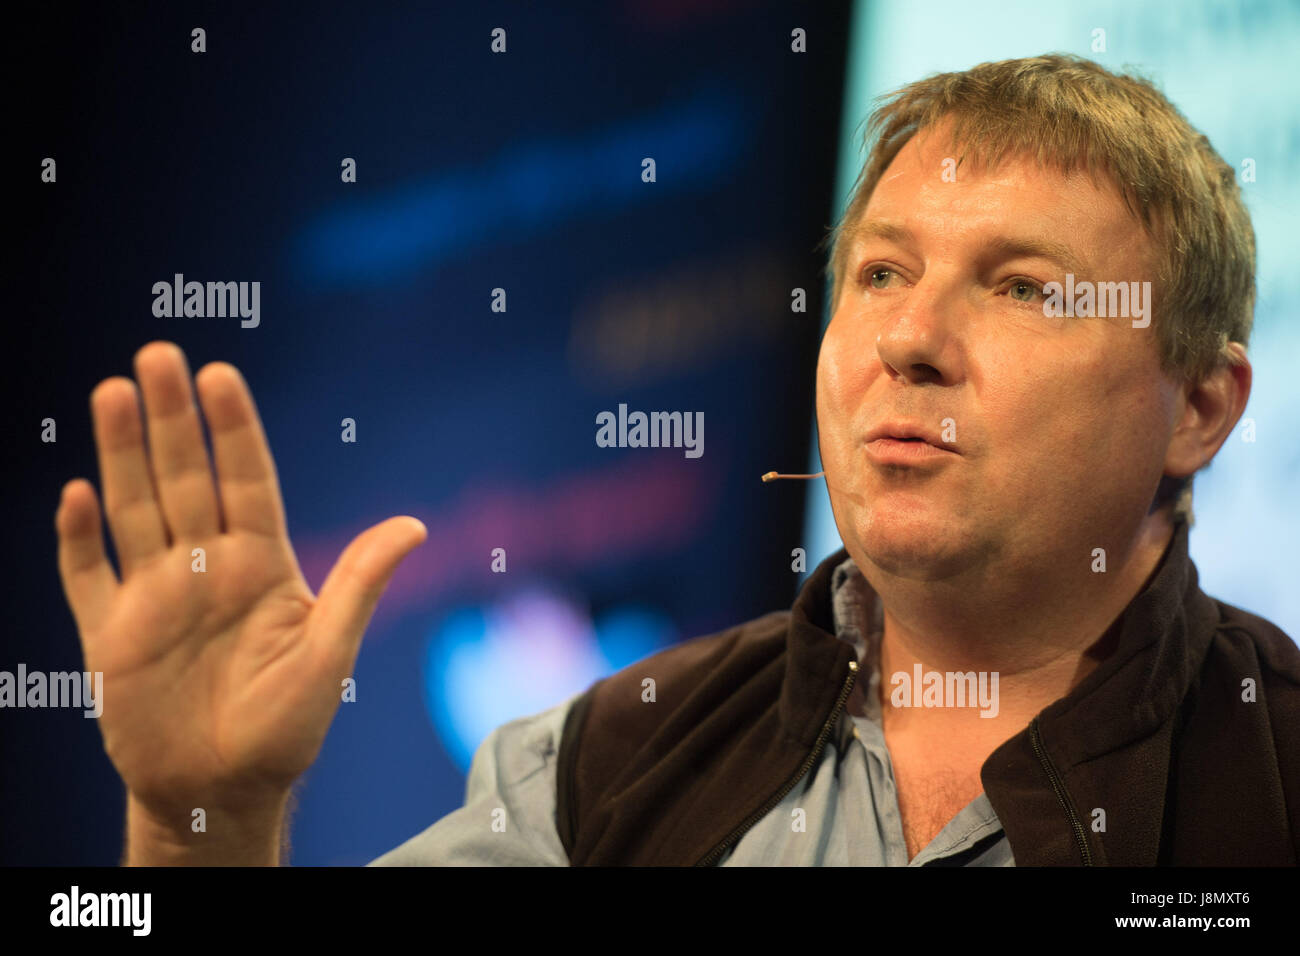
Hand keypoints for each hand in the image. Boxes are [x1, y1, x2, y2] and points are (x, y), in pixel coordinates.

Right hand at [55, 341, 425, 846]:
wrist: (221, 790)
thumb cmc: (285, 728)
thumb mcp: (328, 656)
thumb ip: (359, 586)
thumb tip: (413, 524)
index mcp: (260, 564)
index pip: (246, 480)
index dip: (232, 429)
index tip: (219, 374)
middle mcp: (205, 566)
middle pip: (184, 478)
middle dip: (171, 418)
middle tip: (156, 354)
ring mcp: (154, 595)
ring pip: (133, 508)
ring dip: (121, 454)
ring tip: (112, 393)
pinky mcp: (110, 634)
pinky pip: (87, 575)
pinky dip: (77, 539)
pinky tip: (75, 496)